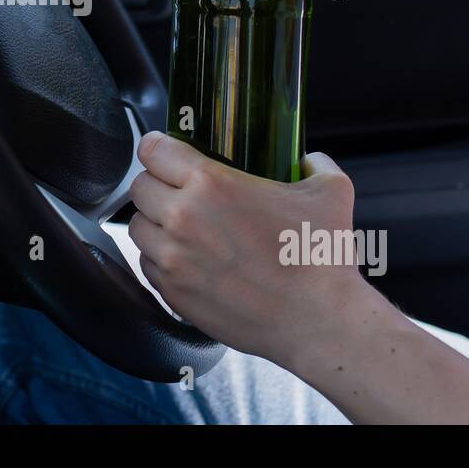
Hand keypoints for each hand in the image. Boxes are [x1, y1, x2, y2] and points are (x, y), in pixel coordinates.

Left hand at [128, 131, 366, 367]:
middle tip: (177, 190)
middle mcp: (182, 218)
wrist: (317, 320)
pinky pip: (148, 264)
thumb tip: (307, 159)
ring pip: (137, 226)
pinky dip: (161, 258)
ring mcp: (173, 259)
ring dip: (154, 222)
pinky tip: (187, 259)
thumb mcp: (330, 191)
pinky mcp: (172, 292)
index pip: (154, 150)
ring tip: (180, 226)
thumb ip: (314, 164)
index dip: (158, 147)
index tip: (163, 151)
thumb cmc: (320, 256)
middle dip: (156, 184)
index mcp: (211, 184)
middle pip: (139, 187)